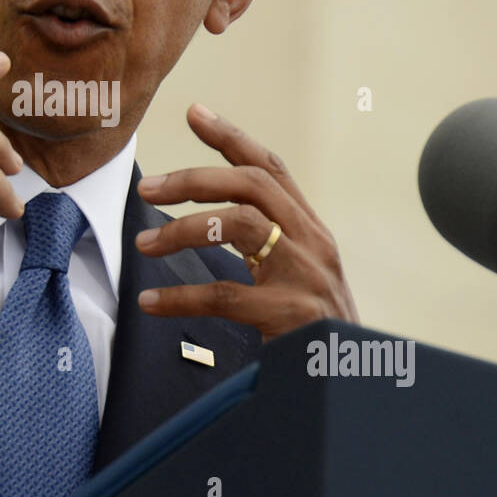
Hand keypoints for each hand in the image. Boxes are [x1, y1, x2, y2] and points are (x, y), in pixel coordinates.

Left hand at [133, 103, 357, 341]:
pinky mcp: (290, 314)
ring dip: (184, 229)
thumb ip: (266, 247)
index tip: (195, 113)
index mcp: (311, 230)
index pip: (271, 170)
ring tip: (144, 244)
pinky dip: (181, 296)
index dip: (231, 138)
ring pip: (240, 225)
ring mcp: (305, 276)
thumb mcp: (297, 277)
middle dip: (194, 179)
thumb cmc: (314, 332)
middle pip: (253, 186)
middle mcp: (313, 243)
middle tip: (147, 188)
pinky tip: (151, 303)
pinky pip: (225, 294)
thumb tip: (211, 222)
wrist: (351, 382)